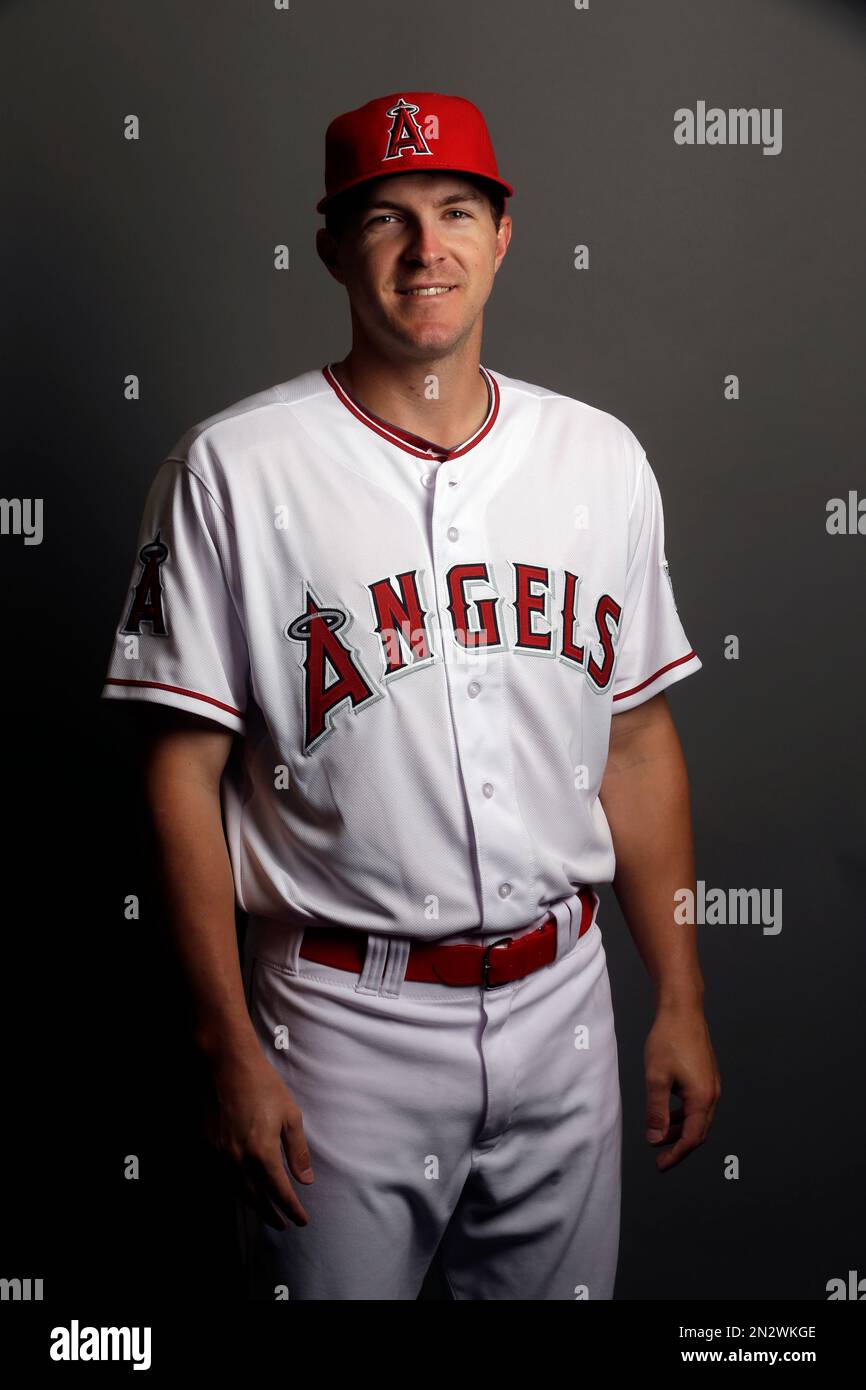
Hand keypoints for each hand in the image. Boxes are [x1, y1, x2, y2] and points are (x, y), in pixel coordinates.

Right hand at [201, 1048, 313, 1227]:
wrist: (224, 1063)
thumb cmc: (261, 1084)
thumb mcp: (290, 1114)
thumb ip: (297, 1151)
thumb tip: (305, 1180)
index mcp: (262, 1153)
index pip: (280, 1193)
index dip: (292, 1209)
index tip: (301, 1220)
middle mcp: (238, 1161)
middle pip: (256, 1199)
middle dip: (271, 1214)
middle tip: (282, 1224)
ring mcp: (218, 1156)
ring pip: (236, 1191)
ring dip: (252, 1205)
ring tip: (263, 1211)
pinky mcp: (204, 1147)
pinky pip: (220, 1178)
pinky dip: (233, 1189)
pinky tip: (240, 1189)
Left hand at [643, 1004, 720, 1171]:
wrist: (682, 1009)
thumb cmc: (668, 1039)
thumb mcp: (656, 1078)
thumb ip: (656, 1111)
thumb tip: (655, 1139)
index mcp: (703, 1098)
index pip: (692, 1138)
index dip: (676, 1155)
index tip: (660, 1165)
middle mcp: (712, 1093)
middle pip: (699, 1131)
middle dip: (679, 1146)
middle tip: (660, 1157)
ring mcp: (712, 1083)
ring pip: (698, 1117)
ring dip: (680, 1130)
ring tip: (660, 1135)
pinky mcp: (707, 1075)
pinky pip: (697, 1104)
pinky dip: (683, 1114)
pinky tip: (668, 1112)